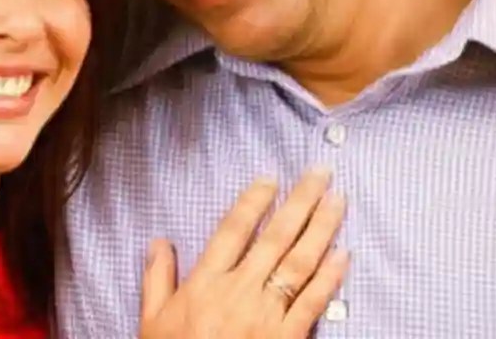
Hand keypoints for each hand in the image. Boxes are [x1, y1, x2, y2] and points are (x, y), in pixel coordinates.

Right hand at [139, 166, 348, 338]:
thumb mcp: (151, 321)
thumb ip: (156, 279)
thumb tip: (158, 242)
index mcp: (205, 283)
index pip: (233, 230)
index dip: (254, 201)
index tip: (271, 178)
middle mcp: (238, 291)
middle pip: (275, 237)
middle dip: (300, 201)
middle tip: (321, 173)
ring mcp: (266, 315)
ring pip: (299, 262)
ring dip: (322, 228)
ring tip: (338, 201)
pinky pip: (312, 303)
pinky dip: (330, 278)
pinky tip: (343, 254)